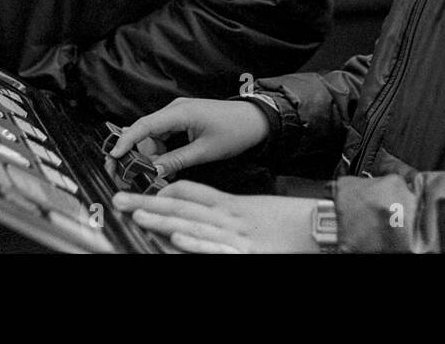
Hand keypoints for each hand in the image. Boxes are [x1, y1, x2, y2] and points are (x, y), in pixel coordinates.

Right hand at [109, 97, 269, 176]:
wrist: (256, 119)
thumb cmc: (235, 132)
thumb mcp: (205, 151)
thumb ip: (177, 161)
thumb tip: (153, 173)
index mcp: (180, 112)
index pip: (145, 126)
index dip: (126, 141)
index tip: (113, 156)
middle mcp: (175, 109)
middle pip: (145, 132)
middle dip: (135, 153)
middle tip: (125, 173)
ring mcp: (178, 113)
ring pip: (153, 136)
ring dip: (150, 155)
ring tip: (150, 175)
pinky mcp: (183, 119)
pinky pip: (164, 136)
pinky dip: (161, 151)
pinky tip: (164, 166)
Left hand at [113, 181, 320, 252]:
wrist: (325, 226)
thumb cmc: (293, 223)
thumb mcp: (255, 213)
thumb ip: (227, 213)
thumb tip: (195, 222)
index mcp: (233, 206)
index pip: (192, 193)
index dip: (164, 193)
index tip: (140, 193)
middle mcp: (231, 217)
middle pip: (182, 207)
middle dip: (148, 204)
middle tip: (119, 200)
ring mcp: (238, 234)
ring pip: (192, 224)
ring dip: (162, 220)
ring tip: (137, 215)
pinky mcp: (248, 252)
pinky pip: (217, 247)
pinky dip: (197, 242)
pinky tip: (177, 238)